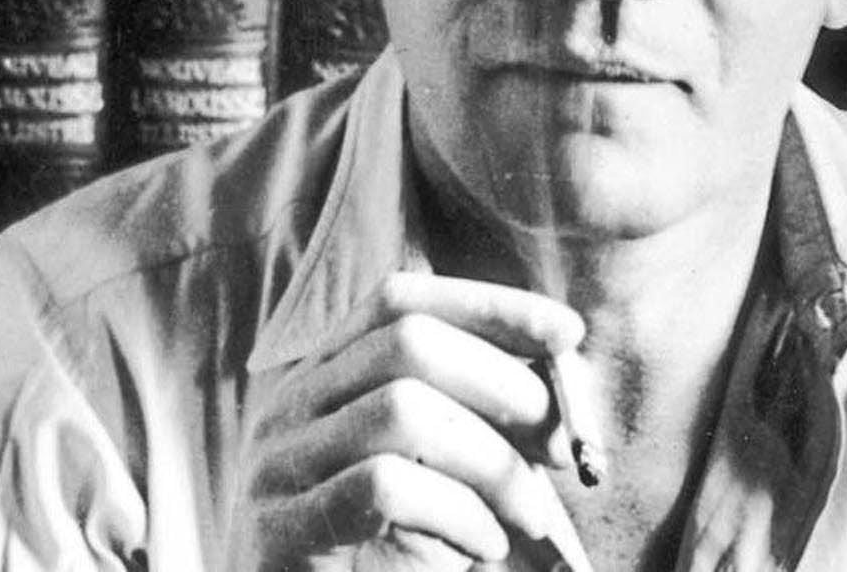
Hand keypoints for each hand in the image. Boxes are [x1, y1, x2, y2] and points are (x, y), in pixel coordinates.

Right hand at [229, 272, 586, 569]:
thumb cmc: (394, 552)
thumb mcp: (445, 469)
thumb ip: (484, 417)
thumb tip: (564, 376)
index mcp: (326, 377)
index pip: (400, 300)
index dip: (488, 306)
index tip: (567, 332)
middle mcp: (291, 406)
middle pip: (407, 342)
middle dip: (504, 383)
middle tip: (558, 445)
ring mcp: (278, 465)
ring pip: (402, 410)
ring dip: (492, 461)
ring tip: (528, 515)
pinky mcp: (282, 528)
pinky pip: (385, 486)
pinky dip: (458, 512)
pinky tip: (484, 546)